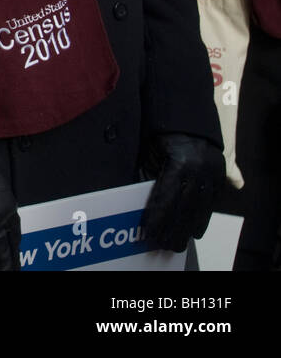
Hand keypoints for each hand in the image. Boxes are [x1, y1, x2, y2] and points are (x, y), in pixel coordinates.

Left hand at [141, 134, 223, 252]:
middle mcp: (199, 168)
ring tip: (180, 242)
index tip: (149, 232)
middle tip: (165, 245)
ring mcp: (211, 170)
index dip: (158, 216)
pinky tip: (196, 230)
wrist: (184, 111)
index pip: (167, 195)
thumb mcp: (149, 152)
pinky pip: (211, 199)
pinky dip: (203, 216)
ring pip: (200, 205)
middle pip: (185, 205)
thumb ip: (146, 176)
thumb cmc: (159, 132)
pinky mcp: (219, 172)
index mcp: (179, 161)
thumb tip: (138, 201)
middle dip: (174, 228)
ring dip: (189, 227)